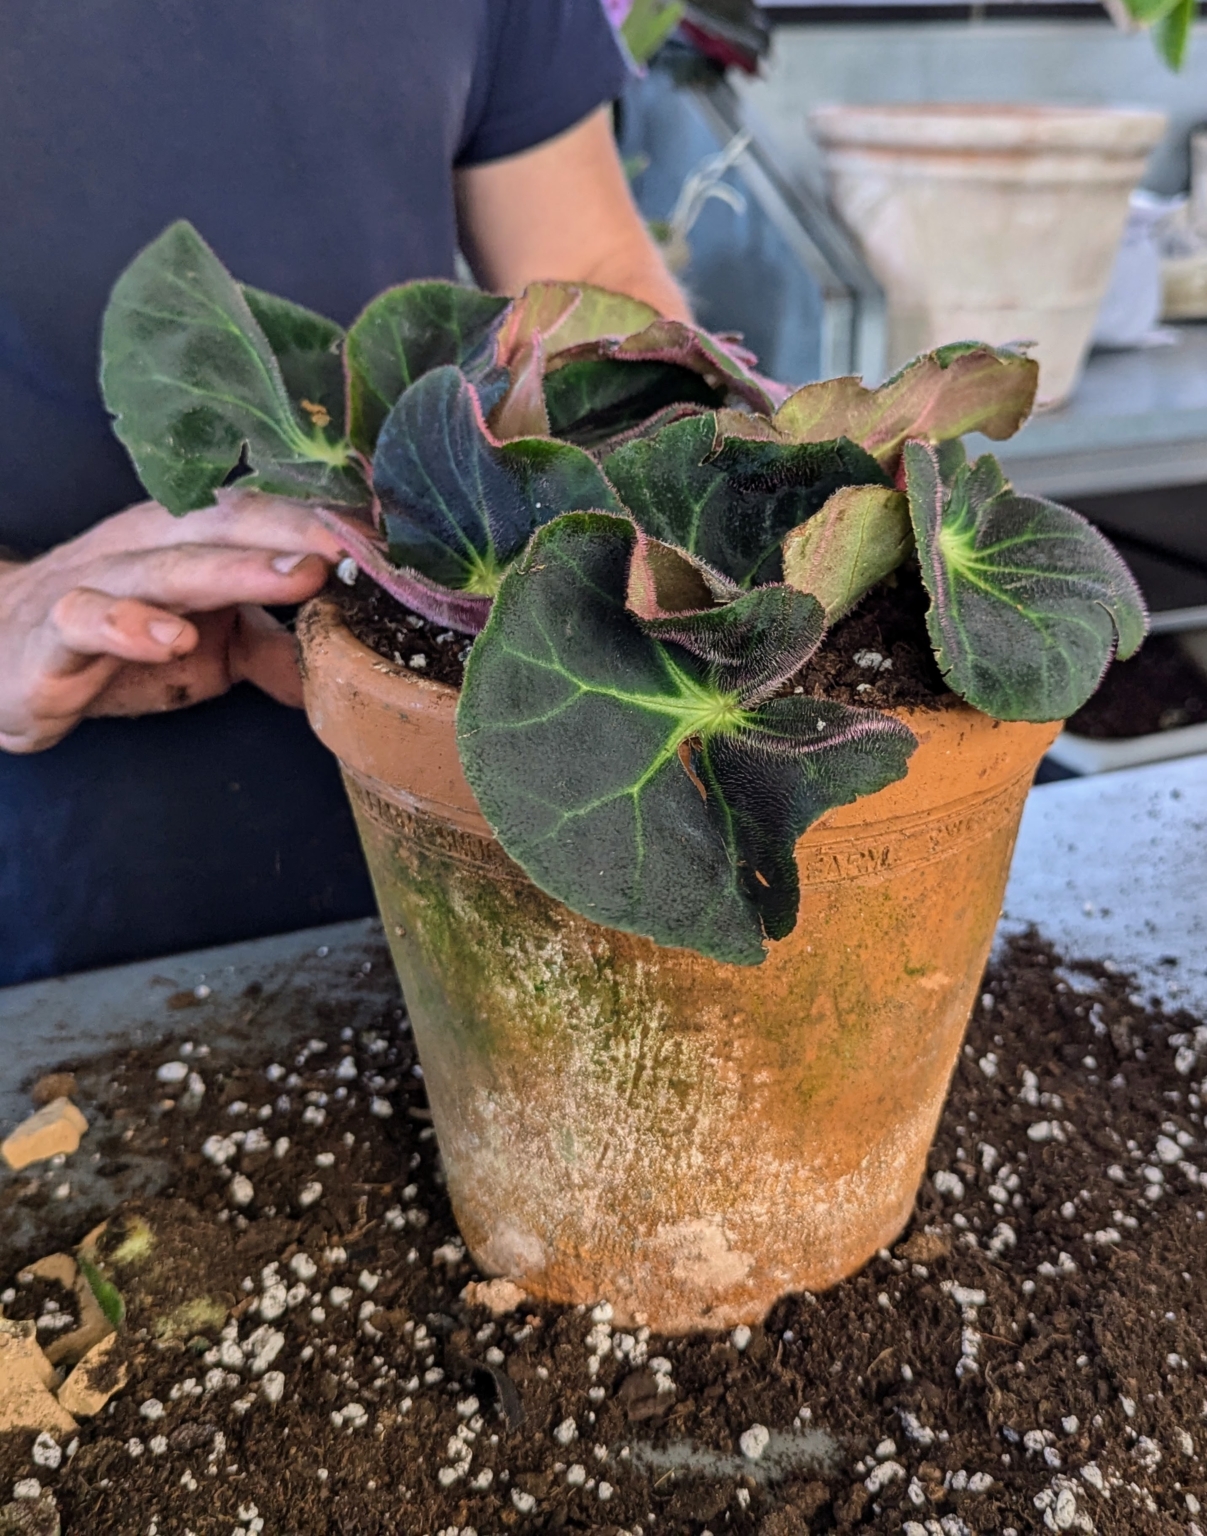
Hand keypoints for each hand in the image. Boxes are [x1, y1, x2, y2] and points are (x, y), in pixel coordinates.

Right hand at [0, 489, 344, 752]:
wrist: (2, 656)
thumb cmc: (117, 642)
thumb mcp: (210, 651)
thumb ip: (274, 652)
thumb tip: (347, 670)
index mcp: (188, 539)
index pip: (260, 516)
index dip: (319, 520)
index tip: (385, 529)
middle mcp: (147, 546)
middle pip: (224, 527)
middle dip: (294, 532)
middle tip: (356, 543)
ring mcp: (98, 583)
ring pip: (168, 568)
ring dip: (236, 571)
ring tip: (297, 580)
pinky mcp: (54, 632)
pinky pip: (89, 619)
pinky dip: (128, 626)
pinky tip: (171, 639)